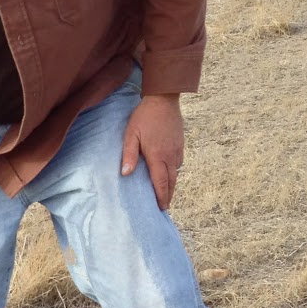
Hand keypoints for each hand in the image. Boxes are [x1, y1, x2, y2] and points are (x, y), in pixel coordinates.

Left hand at [121, 93, 183, 209]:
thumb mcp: (130, 135)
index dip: (161, 196)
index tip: (161, 208)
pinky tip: (168, 173)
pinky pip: (178, 162)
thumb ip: (129, 155)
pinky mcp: (181, 143)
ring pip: (176, 172)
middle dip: (168, 195)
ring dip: (171, 184)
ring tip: (166, 193)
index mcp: (158, 155)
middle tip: (164, 206)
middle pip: (171, 181)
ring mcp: (178, 149)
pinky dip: (174, 172)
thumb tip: (125, 174)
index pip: (160, 182)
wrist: (163, 99)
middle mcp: (170, 155)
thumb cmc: (144, 117)